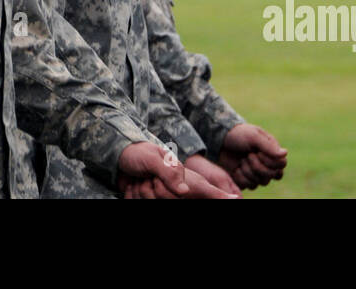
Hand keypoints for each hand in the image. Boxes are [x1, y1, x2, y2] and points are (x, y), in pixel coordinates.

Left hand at [116, 143, 237, 198]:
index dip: (225, 197)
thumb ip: (169, 171)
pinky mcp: (150, 202)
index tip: (235, 198)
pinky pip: (138, 203)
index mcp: (185, 178)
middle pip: (169, 200)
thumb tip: (184, 191)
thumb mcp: (154, 157)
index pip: (212, 193)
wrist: (120, 155)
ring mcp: (164, 198)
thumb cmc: (139, 152)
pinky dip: (132, 194)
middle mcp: (178, 191)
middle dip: (154, 190)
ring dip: (140, 190)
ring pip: (152, 203)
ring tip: (140, 178)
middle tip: (149, 176)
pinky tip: (133, 185)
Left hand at [218, 123, 287, 189]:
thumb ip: (268, 146)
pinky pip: (249, 186)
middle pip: (272, 175)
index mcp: (271, 151)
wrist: (219, 140)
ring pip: (261, 182)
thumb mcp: (253, 136)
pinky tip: (237, 168)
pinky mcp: (246, 179)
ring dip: (249, 171)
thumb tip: (285, 153)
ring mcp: (257, 172)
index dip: (271, 162)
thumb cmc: (238, 134)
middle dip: (258, 166)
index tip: (258, 152)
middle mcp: (267, 163)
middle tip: (248, 155)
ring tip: (242, 160)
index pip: (281, 164)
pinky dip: (241, 177)